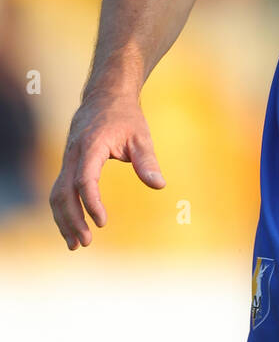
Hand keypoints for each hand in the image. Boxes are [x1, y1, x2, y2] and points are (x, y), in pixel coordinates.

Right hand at [49, 94, 164, 249]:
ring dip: (63, 220)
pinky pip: (59, 191)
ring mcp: (68, 159)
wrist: (105, 96)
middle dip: (72, 219)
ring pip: (56, 194)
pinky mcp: (68, 164)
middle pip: (63, 191)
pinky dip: (63, 211)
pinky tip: (72, 229)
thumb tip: (159, 185)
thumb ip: (147, 161)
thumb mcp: (141, 136)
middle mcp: (73, 154)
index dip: (91, 202)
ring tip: (76, 245)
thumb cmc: (126, 117)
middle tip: (86, 242)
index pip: (84, 179)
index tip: (102, 222)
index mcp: (91, 145)